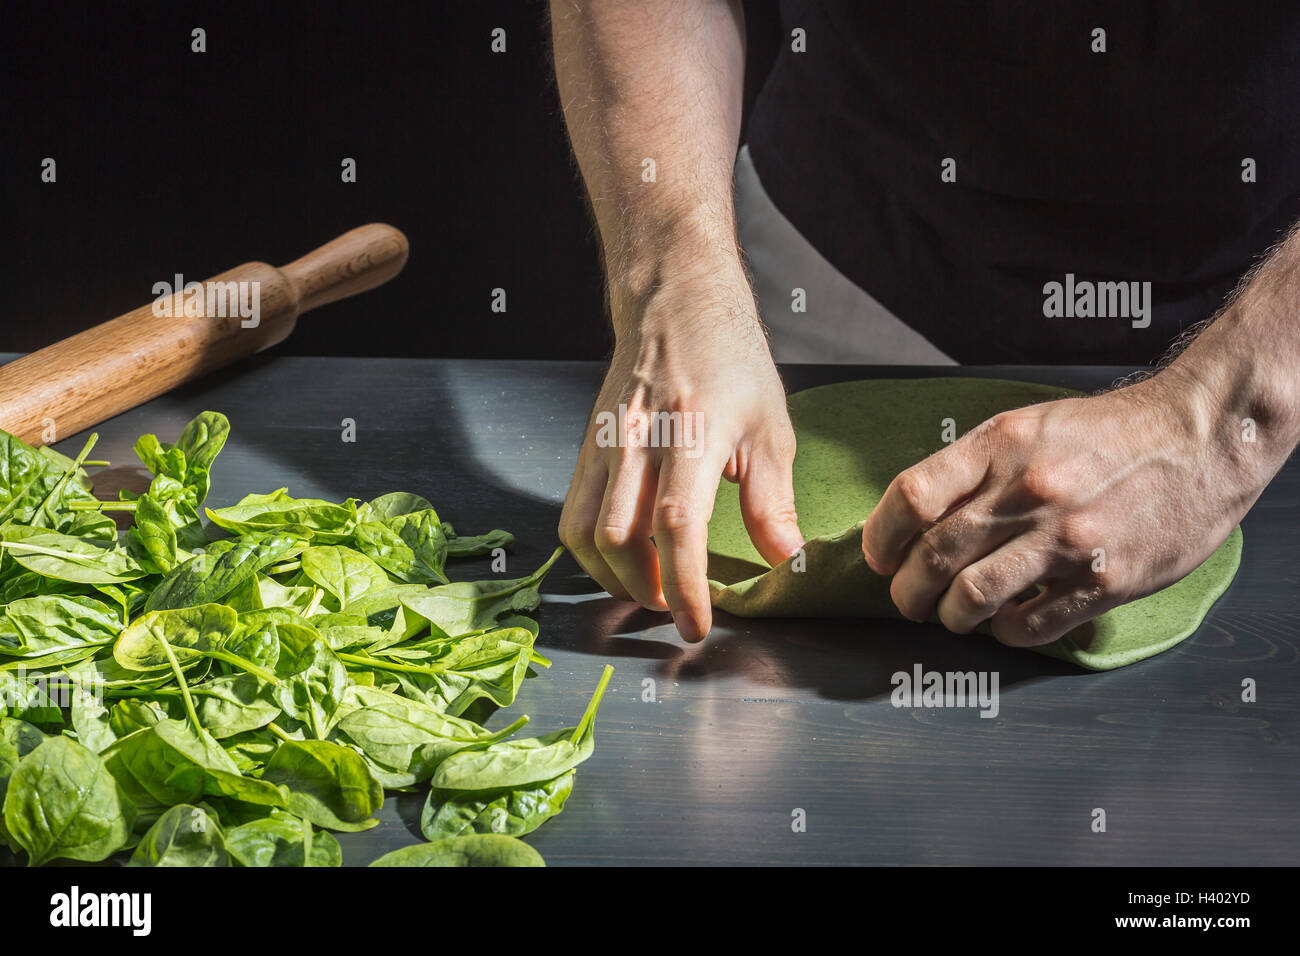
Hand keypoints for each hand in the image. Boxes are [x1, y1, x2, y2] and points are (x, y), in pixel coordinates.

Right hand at [559, 265, 803, 640]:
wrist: (674, 300)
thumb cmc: (730, 359)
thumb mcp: (770, 426)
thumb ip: (772, 501)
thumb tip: (785, 562)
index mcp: (692, 432)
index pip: (677, 524)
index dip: (686, 584)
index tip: (697, 624)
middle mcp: (638, 439)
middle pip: (621, 538)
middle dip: (648, 590)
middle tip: (680, 607)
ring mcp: (603, 443)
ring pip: (587, 534)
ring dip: (616, 577)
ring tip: (652, 588)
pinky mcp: (586, 448)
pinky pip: (573, 517)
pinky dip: (593, 553)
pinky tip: (624, 559)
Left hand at [861, 374, 1263, 645]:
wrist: (1202, 438)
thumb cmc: (1109, 433)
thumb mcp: (1029, 426)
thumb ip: (973, 467)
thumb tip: (916, 516)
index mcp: (1001, 446)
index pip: (910, 497)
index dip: (880, 537)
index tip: (879, 557)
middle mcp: (1027, 493)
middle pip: (932, 557)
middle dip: (906, 591)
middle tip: (908, 599)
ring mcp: (1065, 540)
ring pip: (971, 599)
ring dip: (949, 617)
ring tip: (951, 616)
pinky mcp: (1103, 581)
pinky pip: (1029, 625)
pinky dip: (1004, 632)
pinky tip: (1006, 621)